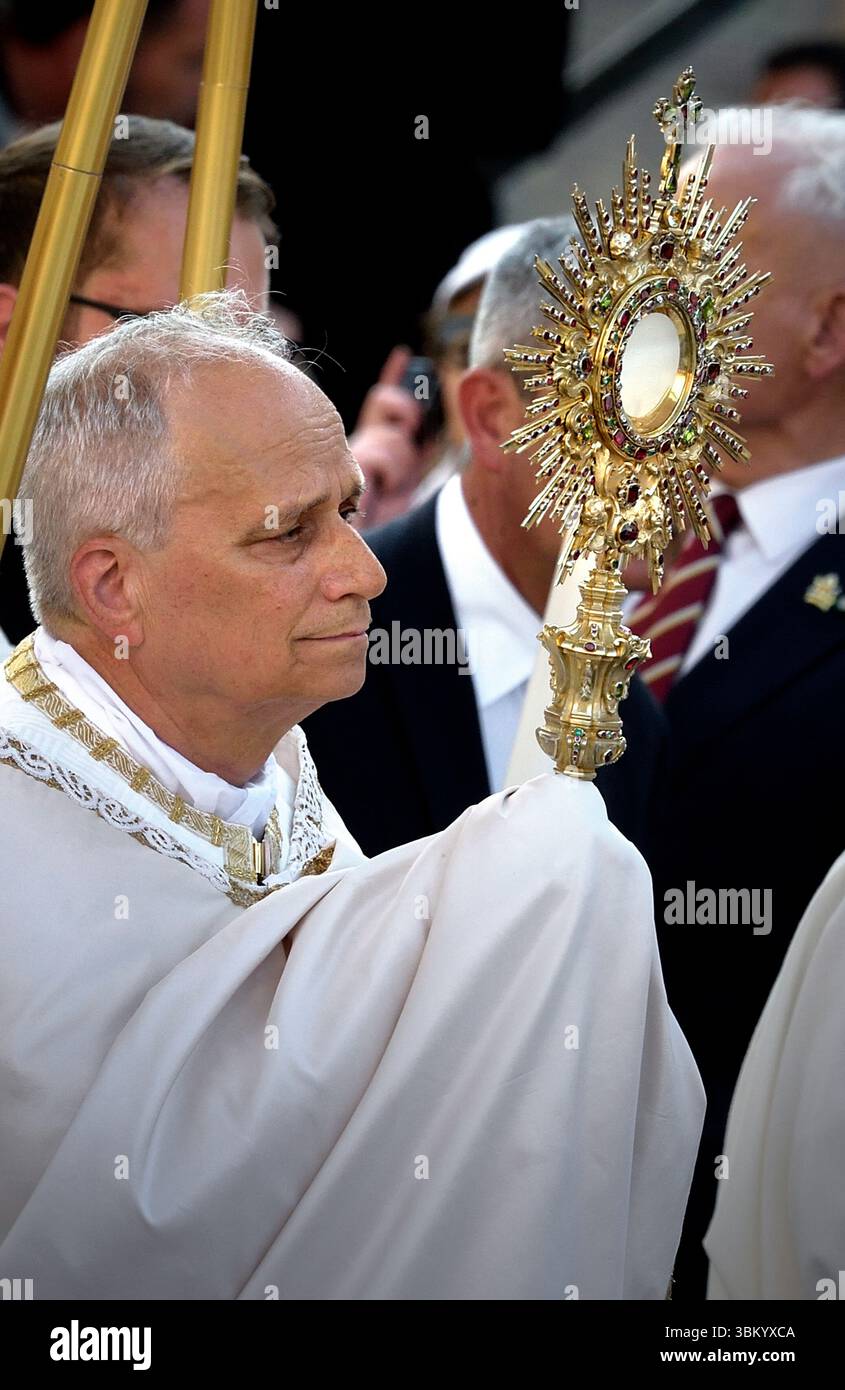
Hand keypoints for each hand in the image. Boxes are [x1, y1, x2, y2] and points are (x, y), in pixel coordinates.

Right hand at [350, 347, 427, 528]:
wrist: (369, 538)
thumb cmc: (388, 508)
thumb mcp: (409, 471)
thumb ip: (415, 447)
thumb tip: (428, 429)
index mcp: (375, 437)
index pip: (383, 399)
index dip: (393, 375)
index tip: (404, 354)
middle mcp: (362, 438)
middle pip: (383, 401)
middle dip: (405, 411)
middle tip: (411, 434)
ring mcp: (355, 451)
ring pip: (390, 433)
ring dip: (402, 460)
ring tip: (394, 483)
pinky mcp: (351, 467)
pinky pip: (379, 455)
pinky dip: (391, 471)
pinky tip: (385, 484)